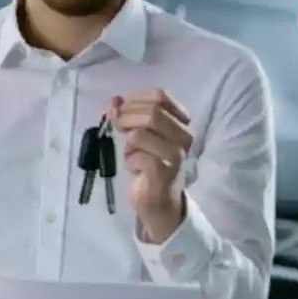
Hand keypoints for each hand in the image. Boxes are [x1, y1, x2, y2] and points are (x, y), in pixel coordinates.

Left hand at [106, 89, 193, 241]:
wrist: (160, 202)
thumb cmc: (149, 165)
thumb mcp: (138, 135)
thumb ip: (127, 115)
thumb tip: (114, 100)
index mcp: (180, 122)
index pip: (159, 96)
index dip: (134, 99)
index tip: (121, 109)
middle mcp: (184, 137)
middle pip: (151, 113)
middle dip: (125, 117)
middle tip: (117, 128)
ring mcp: (176, 156)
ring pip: (140, 134)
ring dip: (128, 143)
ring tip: (132, 153)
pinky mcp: (164, 174)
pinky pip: (138, 156)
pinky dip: (129, 160)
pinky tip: (135, 168)